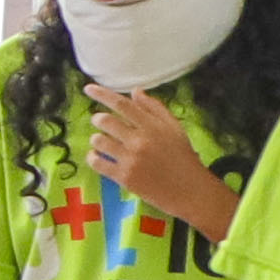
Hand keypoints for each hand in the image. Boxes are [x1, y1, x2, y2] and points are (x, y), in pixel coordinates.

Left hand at [90, 87, 212, 212]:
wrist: (190, 190)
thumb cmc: (183, 157)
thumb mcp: (174, 128)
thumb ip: (154, 108)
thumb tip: (135, 91)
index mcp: (153, 126)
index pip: (122, 105)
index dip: (102, 94)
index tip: (88, 88)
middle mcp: (140, 140)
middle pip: (105, 121)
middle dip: (98, 119)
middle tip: (101, 123)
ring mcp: (131, 159)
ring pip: (98, 141)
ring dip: (97, 139)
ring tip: (104, 143)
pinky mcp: (124, 177)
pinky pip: (96, 162)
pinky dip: (93, 157)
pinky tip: (98, 157)